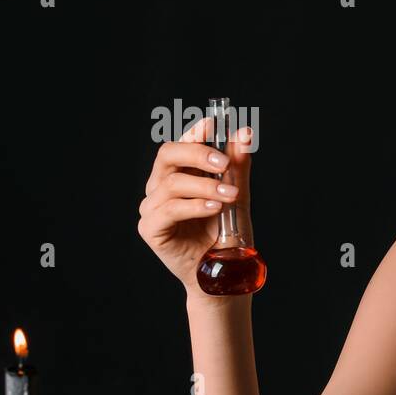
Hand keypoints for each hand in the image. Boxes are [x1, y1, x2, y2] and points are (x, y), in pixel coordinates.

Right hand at [137, 116, 255, 296]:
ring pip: (171, 182)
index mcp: (180, 174)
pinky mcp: (150, 228)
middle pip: (168, 155)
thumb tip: (245, 133)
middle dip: (197, 153)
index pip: (182, 144)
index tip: (213, 123)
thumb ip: (238, 167)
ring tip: (230, 195)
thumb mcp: (238, 196)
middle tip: (224, 163)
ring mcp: (153, 207)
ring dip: (205, 186)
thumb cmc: (227, 234)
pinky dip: (193, 205)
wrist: (224, 271)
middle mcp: (161, 187)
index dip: (195, 132)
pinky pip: (169, 209)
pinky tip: (214, 208)